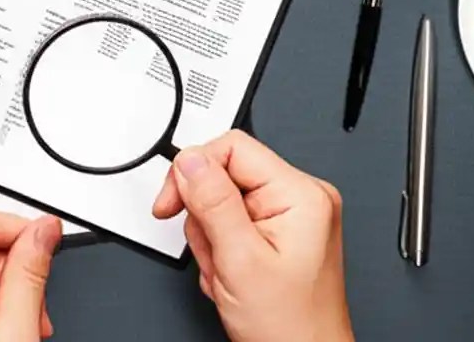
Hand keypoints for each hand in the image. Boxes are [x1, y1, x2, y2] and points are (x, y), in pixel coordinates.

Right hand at [153, 131, 352, 341]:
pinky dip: (223, 251)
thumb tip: (190, 160)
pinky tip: (234, 276)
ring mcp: (292, 216)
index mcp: (301, 194)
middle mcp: (301, 197)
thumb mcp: (240, 261)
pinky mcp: (280, 232)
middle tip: (217, 255)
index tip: (172, 201)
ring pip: (221, 203)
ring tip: (228, 274)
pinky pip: (232, 223)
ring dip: (212, 242)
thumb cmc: (290, 326)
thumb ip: (213, 203)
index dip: (193, 171)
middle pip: (224, 176)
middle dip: (206, 219)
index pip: (232, 148)